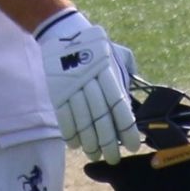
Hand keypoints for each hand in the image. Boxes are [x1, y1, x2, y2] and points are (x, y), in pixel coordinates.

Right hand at [35, 9, 140, 163]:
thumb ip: (128, 74)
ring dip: (89, 142)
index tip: (132, 145)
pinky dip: (70, 133)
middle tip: (114, 158)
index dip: (126, 128)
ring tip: (95, 155)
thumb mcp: (117, 53)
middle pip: (100, 117)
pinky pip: (63, 116)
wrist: (63, 32)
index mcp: (107, 72)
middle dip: (108, 142)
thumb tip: (133, 99)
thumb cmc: (97, 46)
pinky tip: (76, 145)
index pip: (119, 105)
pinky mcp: (56, 91)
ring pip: (82, 120)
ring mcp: (71, 87)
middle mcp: (90, 81)